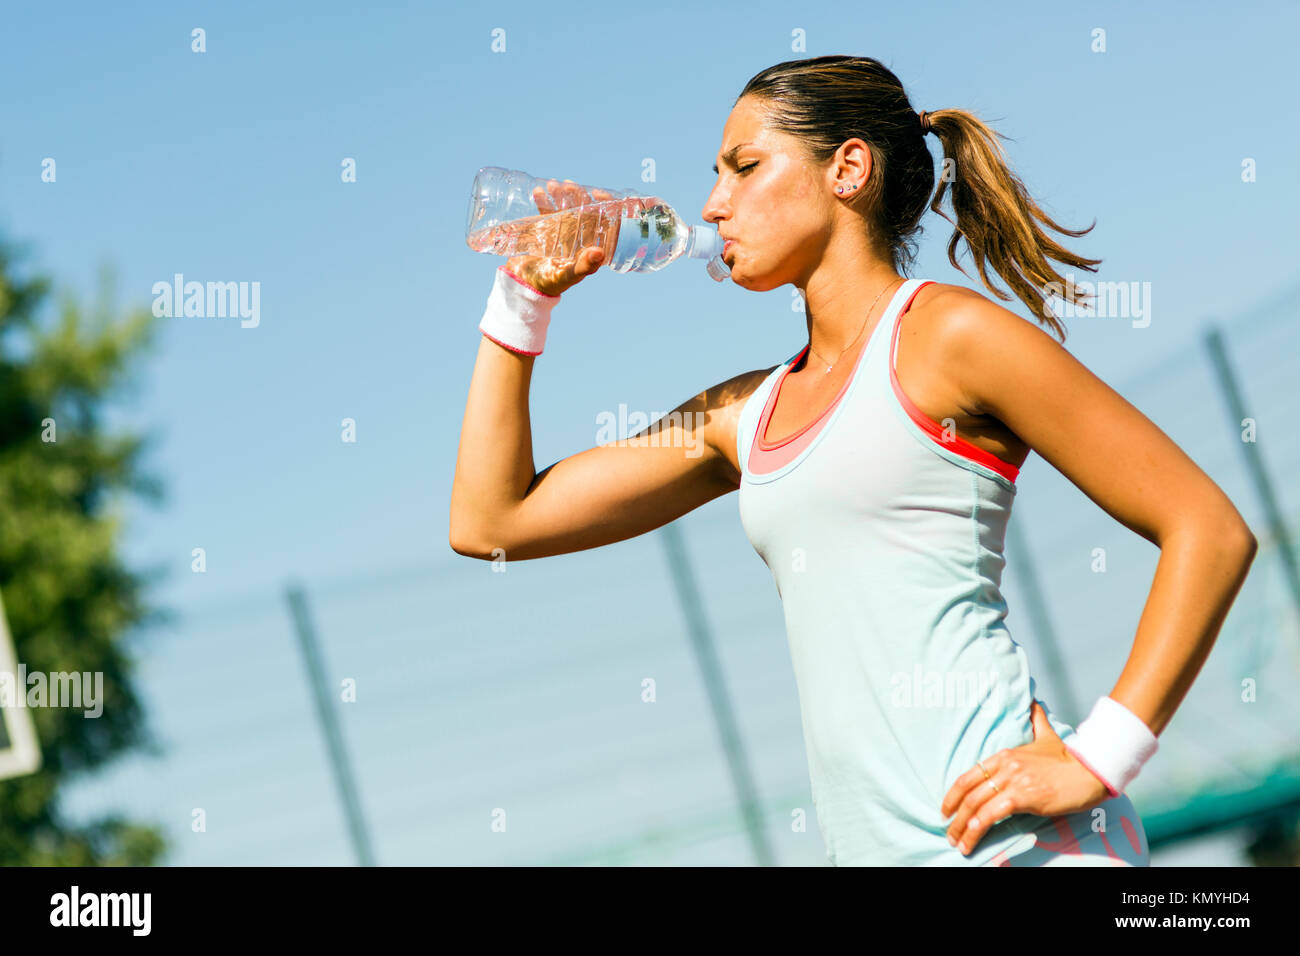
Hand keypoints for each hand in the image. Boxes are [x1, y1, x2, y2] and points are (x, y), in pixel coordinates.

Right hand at [505, 179, 655, 296]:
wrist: (522, 284)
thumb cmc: (549, 284)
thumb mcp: (568, 275)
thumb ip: (584, 266)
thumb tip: (600, 252)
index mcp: (590, 249)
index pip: (603, 223)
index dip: (603, 206)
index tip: (597, 193)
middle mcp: (579, 239)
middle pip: (583, 212)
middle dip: (577, 197)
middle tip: (569, 185)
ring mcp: (563, 233)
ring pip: (565, 209)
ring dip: (560, 196)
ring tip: (553, 185)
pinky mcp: (546, 231)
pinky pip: (547, 212)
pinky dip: (543, 201)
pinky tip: (539, 191)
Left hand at [941, 699, 1109, 855]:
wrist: (1091, 771)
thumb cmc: (1069, 758)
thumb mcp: (1048, 736)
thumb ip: (1037, 721)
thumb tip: (1033, 702)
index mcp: (1004, 755)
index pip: (968, 776)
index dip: (953, 795)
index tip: (946, 809)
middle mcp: (1004, 766)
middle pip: (968, 793)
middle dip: (954, 815)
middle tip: (949, 832)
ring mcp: (1013, 781)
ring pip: (976, 806)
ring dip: (963, 828)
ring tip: (958, 843)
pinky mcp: (1023, 796)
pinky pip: (992, 813)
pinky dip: (978, 826)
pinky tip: (972, 837)